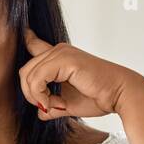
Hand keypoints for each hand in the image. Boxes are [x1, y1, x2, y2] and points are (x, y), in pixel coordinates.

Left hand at [19, 29, 134, 119]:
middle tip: (49, 107)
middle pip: (25, 72)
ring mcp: (61, 53)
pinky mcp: (65, 60)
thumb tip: (41, 113)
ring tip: (55, 106)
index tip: (24, 31)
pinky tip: (55, 103)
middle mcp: (59, 51)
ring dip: (37, 97)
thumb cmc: (99, 97)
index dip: (27, 39)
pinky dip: (41, 95)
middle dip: (31, 95)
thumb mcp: (68, 103)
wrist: (118, 95)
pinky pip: (37, 79)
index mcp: (60, 57)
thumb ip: (52, 105)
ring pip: (28, 76)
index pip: (36, 45)